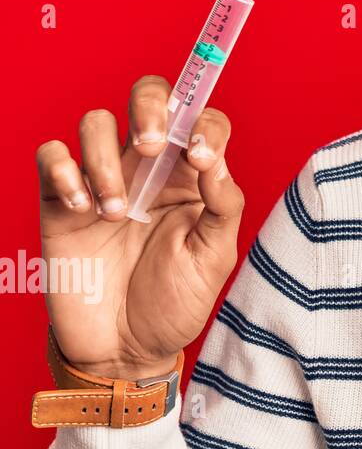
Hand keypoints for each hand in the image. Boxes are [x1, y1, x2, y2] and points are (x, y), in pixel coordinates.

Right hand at [36, 75, 245, 379]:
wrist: (125, 351)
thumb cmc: (175, 302)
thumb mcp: (214, 258)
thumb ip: (223, 205)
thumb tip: (214, 159)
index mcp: (193, 175)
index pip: (202, 118)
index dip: (204, 124)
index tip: (200, 157)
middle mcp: (150, 168)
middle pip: (147, 97)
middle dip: (150, 105)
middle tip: (152, 146)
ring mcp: (104, 180)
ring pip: (96, 122)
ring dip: (105, 158)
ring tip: (117, 212)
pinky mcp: (61, 202)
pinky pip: (52, 156)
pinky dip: (63, 171)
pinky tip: (81, 209)